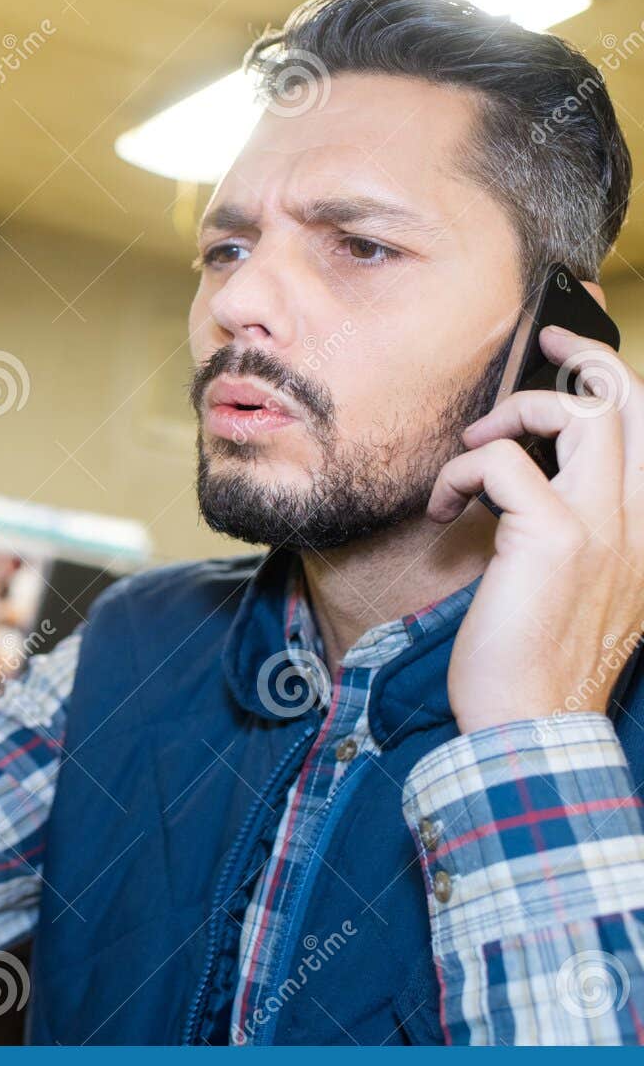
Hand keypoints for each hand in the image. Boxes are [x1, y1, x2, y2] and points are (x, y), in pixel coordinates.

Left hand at [431, 324, 643, 732]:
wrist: (533, 725)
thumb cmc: (536, 662)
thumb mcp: (574, 588)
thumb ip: (571, 531)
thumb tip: (526, 479)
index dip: (615, 382)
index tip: (570, 355)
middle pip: (631, 403)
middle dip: (582, 357)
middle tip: (541, 340)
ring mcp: (607, 526)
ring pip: (581, 413)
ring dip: (514, 414)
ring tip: (473, 452)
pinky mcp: (555, 537)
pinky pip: (502, 464)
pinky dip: (460, 474)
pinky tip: (442, 511)